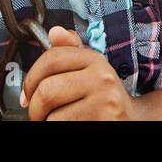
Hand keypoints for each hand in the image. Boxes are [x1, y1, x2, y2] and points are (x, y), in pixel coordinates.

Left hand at [20, 26, 138, 119]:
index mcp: (95, 59)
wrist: (134, 120)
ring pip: (53, 115)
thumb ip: (71, 52)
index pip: (51, 59)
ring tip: (54, 120)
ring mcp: (105, 101)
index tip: (28, 93)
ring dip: (46, 122)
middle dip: (34, 107)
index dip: (31, 78)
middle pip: (47, 90)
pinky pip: (63, 126)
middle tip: (37, 113)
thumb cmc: (106, 97)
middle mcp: (102, 77)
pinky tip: (69, 125)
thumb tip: (55, 32)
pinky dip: (58, 128)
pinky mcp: (104, 120)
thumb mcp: (91, 70)